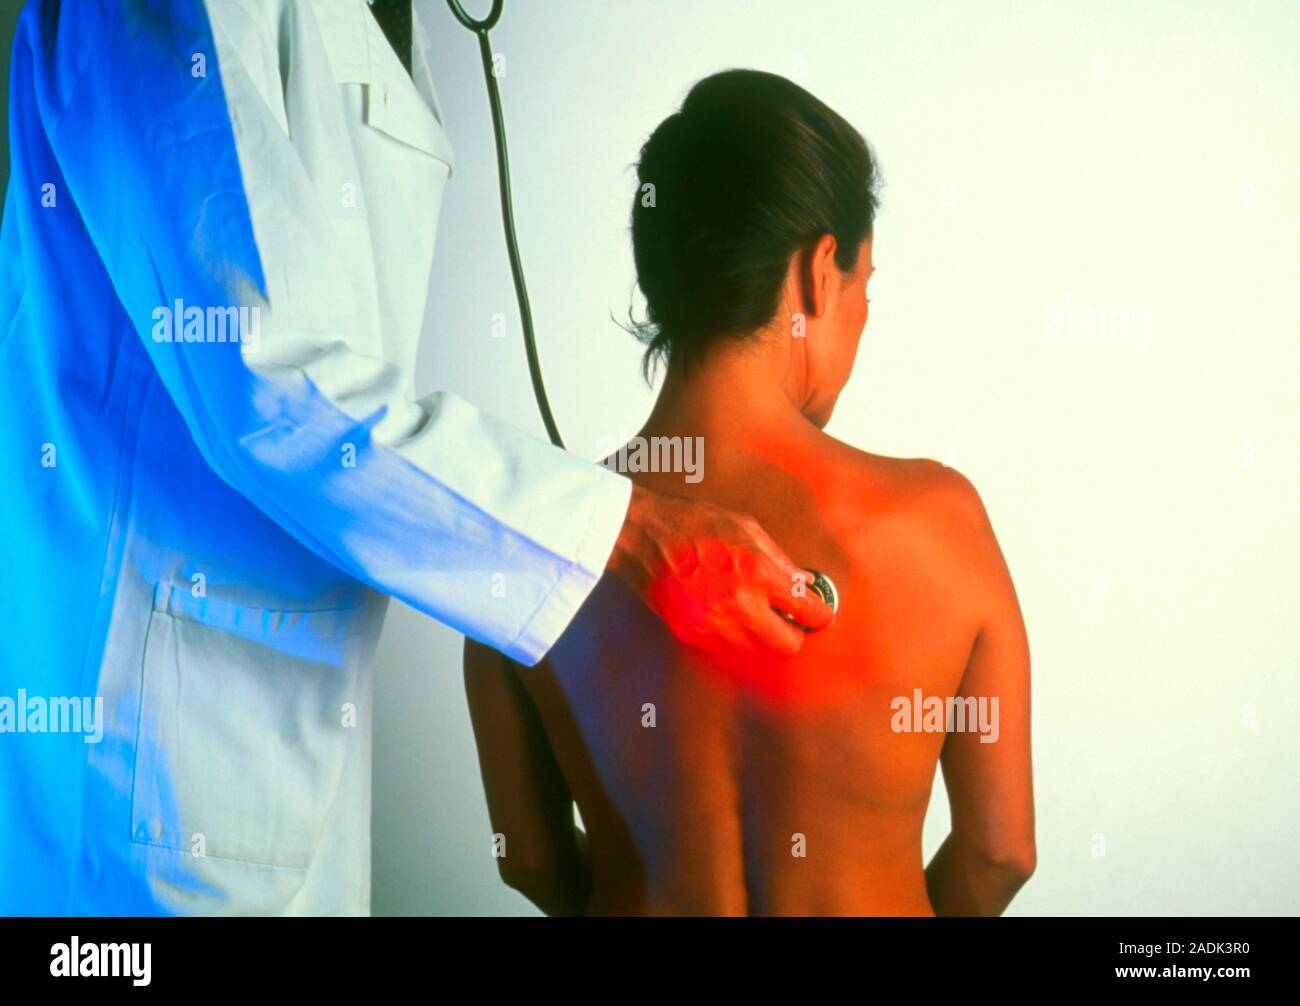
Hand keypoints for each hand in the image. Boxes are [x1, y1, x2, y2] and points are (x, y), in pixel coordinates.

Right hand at [607, 483, 834, 655]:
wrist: (642, 536)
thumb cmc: (695, 523)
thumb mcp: (746, 527)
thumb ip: (779, 559)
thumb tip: (804, 583)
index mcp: (757, 573)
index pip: (808, 610)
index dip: (821, 614)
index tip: (820, 612)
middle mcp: (738, 604)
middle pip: (788, 646)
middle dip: (794, 634)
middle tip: (789, 619)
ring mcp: (712, 624)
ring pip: (757, 653)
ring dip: (763, 638)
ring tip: (756, 614)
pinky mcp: (690, 633)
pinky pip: (726, 650)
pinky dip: (735, 638)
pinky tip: (730, 615)